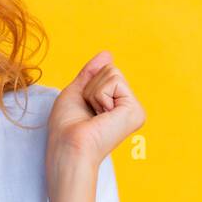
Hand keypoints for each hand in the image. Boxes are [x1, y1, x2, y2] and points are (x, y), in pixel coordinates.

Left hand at [47, 50, 145, 171]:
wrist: (68, 147)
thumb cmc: (66, 127)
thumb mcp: (76, 92)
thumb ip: (91, 73)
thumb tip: (107, 54)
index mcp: (116, 105)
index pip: (105, 71)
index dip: (87, 86)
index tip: (84, 109)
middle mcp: (129, 107)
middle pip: (110, 69)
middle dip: (91, 87)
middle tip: (89, 112)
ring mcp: (134, 109)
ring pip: (112, 72)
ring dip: (94, 92)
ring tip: (94, 115)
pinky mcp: (135, 110)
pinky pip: (114, 80)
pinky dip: (100, 95)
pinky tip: (101, 116)